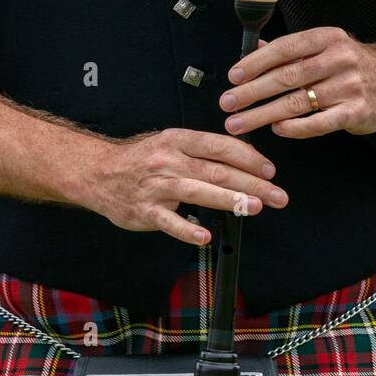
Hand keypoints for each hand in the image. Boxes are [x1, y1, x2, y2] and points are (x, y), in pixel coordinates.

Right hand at [80, 128, 287, 245]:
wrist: (99, 173)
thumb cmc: (142, 160)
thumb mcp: (171, 143)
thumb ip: (204, 151)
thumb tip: (245, 158)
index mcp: (178, 140)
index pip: (220, 145)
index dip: (248, 157)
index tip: (269, 170)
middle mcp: (169, 160)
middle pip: (216, 170)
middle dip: (251, 183)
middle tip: (276, 194)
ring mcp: (157, 186)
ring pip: (197, 191)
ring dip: (229, 200)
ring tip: (253, 207)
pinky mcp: (146, 210)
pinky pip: (169, 221)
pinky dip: (187, 229)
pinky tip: (205, 235)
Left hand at [219, 27, 375, 138]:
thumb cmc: (354, 62)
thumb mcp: (327, 46)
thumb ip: (292, 49)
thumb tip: (254, 47)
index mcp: (327, 38)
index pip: (285, 48)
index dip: (255, 63)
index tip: (232, 77)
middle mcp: (338, 59)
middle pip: (286, 77)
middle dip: (251, 92)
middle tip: (227, 104)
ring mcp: (349, 86)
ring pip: (297, 102)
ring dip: (263, 114)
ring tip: (239, 123)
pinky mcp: (357, 111)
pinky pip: (319, 122)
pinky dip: (295, 127)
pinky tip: (276, 129)